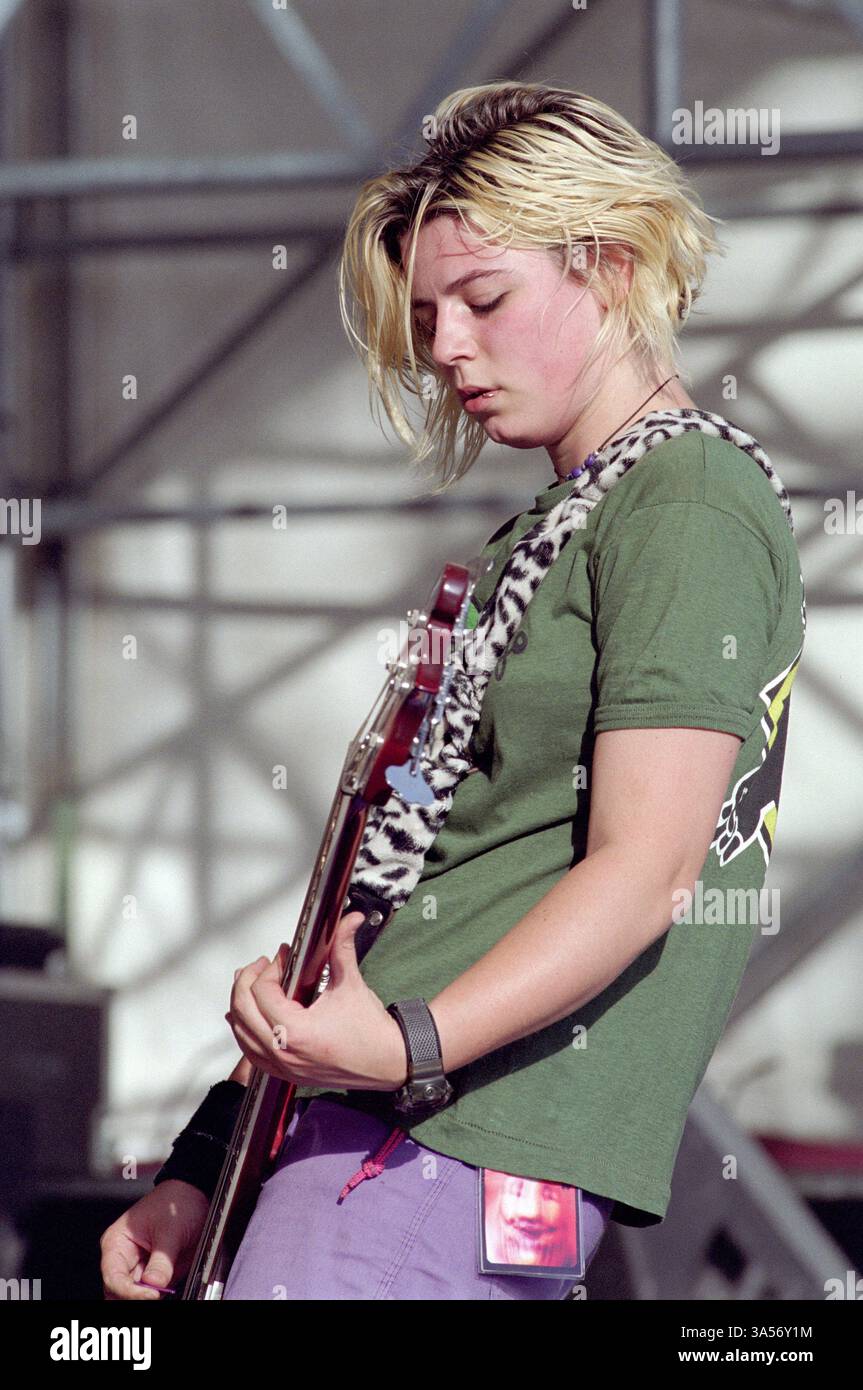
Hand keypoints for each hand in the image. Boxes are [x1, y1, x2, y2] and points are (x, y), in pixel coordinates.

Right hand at [100, 1180, 209, 1299]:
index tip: (152, 1294)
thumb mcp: (171, 1229)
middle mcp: (123, 1258)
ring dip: (146, 1298)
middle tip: (156, 1296)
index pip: (113, 1278)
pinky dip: (158, 1296)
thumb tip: (154, 1284)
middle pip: (117, 1292)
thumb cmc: (175, 1202)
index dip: (130, 1292)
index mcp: (117, 1243)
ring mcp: (139, 1268)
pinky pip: (151, 1293)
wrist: (193, 1196)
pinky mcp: (154, 1275)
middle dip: (135, 1298)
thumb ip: (162, 1260)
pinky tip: (167, 1292)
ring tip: (162, 1293)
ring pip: (133, 1297)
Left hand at [225, 912, 406, 1092]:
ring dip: (241, 1007)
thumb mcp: (351, 984)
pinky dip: (245, 1033)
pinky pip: (252, 1054)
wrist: (390, 1062)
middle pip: (243, 1012)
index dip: (270, 967)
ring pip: (241, 1034)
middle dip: (248, 982)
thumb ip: (342, 948)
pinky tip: (246, 1020)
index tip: (282, 956)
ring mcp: (284, 1066)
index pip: (262, 992)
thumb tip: (347, 922)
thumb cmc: (373, 1035)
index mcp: (296, 1032)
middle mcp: (284, 1052)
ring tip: (249, 986)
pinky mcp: (288, 1073)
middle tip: (262, 966)